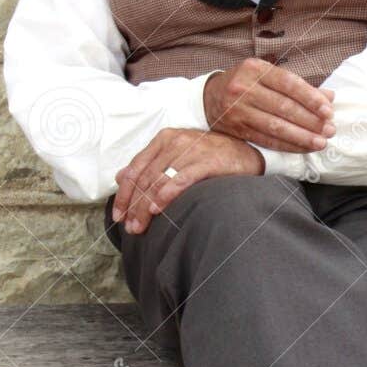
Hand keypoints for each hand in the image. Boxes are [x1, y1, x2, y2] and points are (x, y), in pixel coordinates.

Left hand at [111, 128, 265, 234]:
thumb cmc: (211, 158)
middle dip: (134, 205)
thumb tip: (120, 176)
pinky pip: (181, 180)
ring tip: (141, 226)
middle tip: (130, 227)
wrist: (247, 154)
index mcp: (164, 139)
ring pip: (158, 181)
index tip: (119, 215)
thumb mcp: (178, 156)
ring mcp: (191, 150)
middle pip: (144, 177)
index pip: (135, 168)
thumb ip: (150, 164)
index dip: (124, 194)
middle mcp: (175, 142)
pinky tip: (157, 209)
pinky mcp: (207, 161)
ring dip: (145, 206)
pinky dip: (166, 195)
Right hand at [203, 60, 335, 151]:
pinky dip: (287, 146)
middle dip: (310, 121)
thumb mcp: (267, 76)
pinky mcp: (237, 129)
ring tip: (320, 142)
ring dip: (301, 137)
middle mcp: (244, 88)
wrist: (209, 97)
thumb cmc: (247, 84)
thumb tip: (329, 97)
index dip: (311, 98)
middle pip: (283, 107)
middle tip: (330, 130)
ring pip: (275, 126)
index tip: (328, 110)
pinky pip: (266, 140)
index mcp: (255, 69)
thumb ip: (298, 86)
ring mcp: (238, 110)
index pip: (289, 84)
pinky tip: (303, 148)